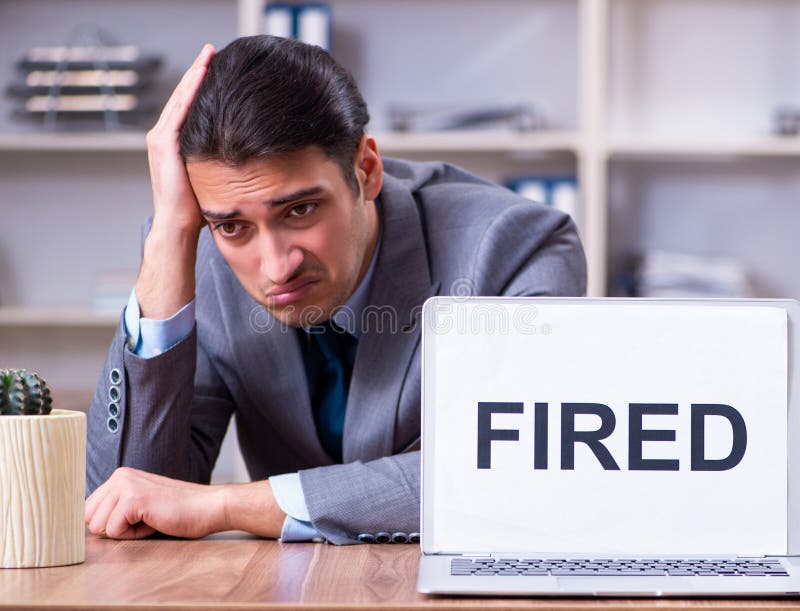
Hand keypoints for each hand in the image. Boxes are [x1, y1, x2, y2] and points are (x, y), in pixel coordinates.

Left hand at [85, 467, 287, 539]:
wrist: (209, 507)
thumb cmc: (179, 511)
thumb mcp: (141, 505)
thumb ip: (116, 508)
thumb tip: (87, 524)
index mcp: (121, 476)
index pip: (88, 509)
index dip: (110, 523)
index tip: (137, 518)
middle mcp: (119, 476)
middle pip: (88, 519)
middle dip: (115, 528)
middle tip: (145, 520)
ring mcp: (125, 485)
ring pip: (98, 526)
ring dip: (125, 532)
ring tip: (151, 520)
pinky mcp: (133, 499)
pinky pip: (113, 531)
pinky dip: (133, 535)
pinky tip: (154, 522)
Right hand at [146, 43, 214, 232]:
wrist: (179, 227)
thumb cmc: (198, 210)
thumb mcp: (212, 177)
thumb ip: (221, 161)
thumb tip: (250, 155)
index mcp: (175, 144)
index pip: (190, 107)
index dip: (203, 87)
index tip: (220, 69)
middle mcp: (164, 137)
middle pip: (184, 96)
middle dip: (199, 73)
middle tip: (213, 51)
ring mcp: (160, 138)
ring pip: (180, 98)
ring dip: (194, 75)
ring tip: (209, 54)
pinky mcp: (162, 143)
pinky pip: (179, 109)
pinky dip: (190, 90)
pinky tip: (202, 73)